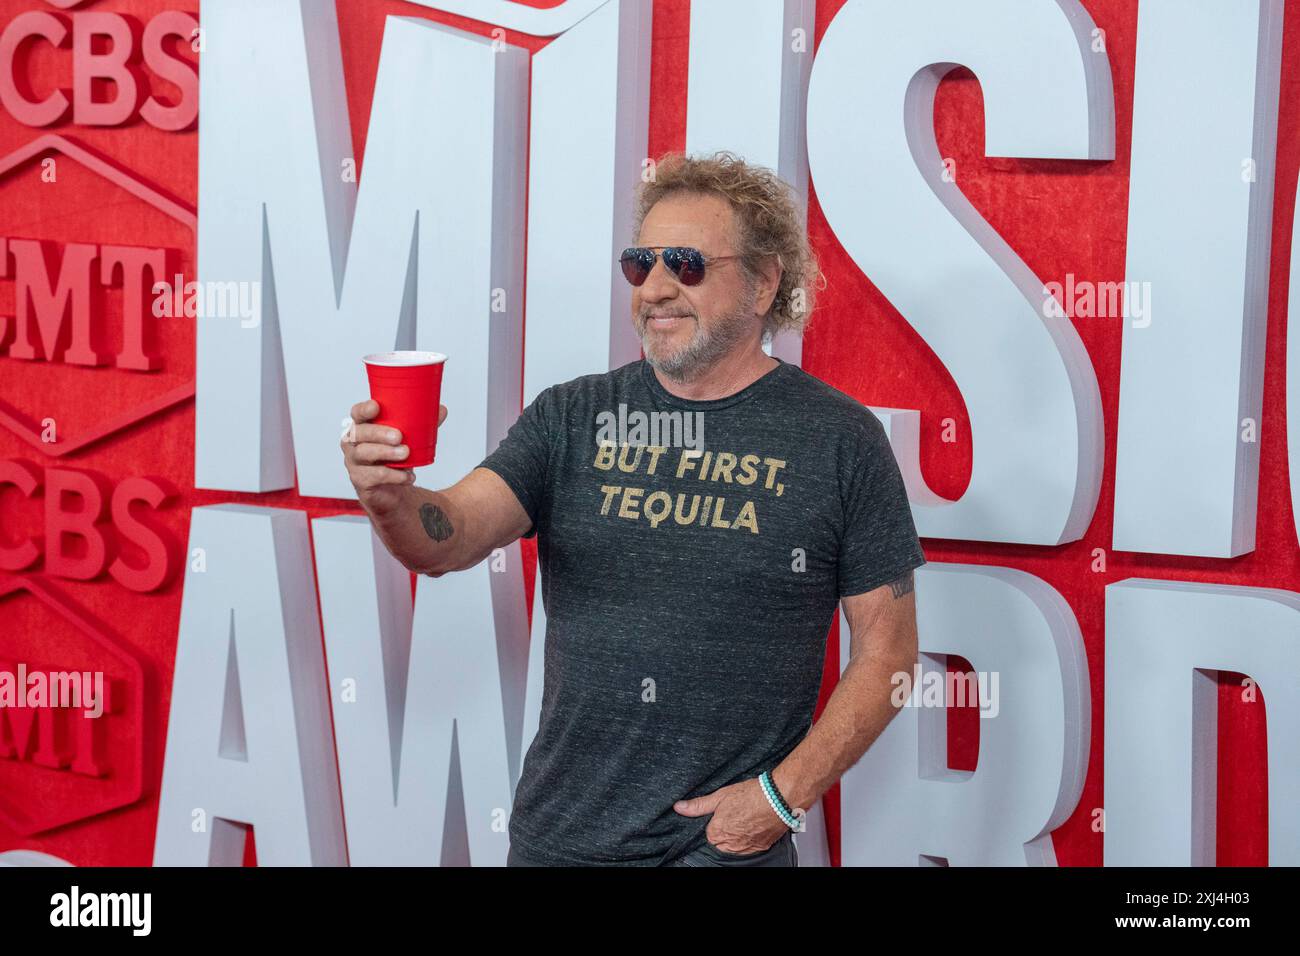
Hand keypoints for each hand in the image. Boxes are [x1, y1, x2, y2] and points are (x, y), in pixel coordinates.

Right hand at [341, 399, 447, 514]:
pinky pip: (373, 476)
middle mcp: (353, 443)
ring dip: (386, 453)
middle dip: (378, 433)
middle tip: (399, 436)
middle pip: (358, 433)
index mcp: (363, 427)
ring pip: (364, 453)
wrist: (393, 490)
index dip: (363, 409)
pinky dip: (393, 475)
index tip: (376, 406)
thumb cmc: (396, 458)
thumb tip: (441, 410)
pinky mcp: (360, 481)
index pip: (357, 413)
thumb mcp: (410, 439)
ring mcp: (354, 462)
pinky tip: (407, 476)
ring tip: (406, 454)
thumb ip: (423, 424)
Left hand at [673, 777, 788, 854]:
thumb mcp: (720, 796)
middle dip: (726, 830)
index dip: (715, 821)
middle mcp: (731, 845)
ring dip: (738, 835)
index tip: (723, 812)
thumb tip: (679, 808)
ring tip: (746, 817)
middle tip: (736, 813)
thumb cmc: (751, 795)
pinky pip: (750, 846)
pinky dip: (751, 837)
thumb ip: (699, 805)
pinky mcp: (761, 847)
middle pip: (722, 841)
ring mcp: (747, 848)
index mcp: (717, 833)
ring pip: (735, 846)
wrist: (779, 798)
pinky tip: (755, 823)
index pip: (709, 833)